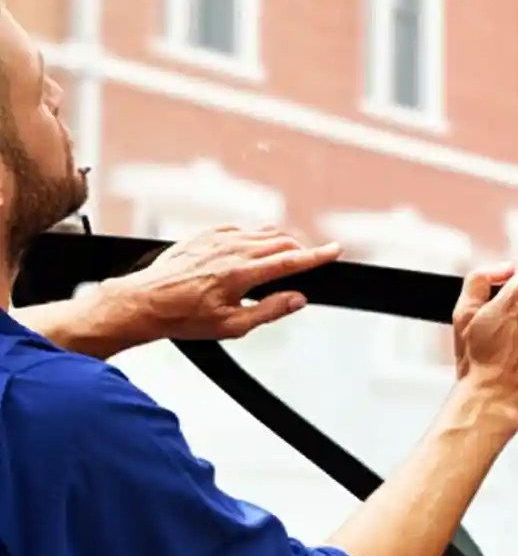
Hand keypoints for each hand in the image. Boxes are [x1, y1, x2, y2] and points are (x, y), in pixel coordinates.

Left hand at [100, 226, 341, 343]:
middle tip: (311, 261)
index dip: (317, 255)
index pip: (291, 261)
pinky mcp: (205, 235)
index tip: (336, 250)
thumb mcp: (231, 326)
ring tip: (286, 257)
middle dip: (302, 250)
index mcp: (242, 274)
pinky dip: (256, 237)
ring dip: (281, 242)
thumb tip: (297, 299)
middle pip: (281, 242)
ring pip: (262, 232)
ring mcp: (217, 239)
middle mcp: (232, 250)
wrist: (143, 302)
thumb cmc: (182, 317)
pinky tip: (255, 249)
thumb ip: (269, 311)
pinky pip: (241, 229)